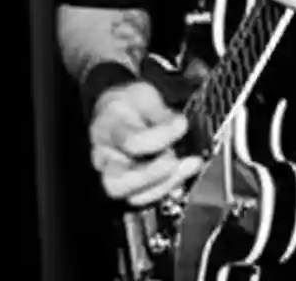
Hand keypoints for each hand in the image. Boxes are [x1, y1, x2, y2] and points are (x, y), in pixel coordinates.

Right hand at [89, 82, 202, 206]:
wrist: (117, 112)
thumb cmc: (129, 104)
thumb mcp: (142, 95)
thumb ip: (159, 112)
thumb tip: (179, 125)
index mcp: (106, 127)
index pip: (131, 141)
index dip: (161, 135)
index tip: (182, 124)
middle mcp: (104, 158)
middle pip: (116, 183)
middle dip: (151, 175)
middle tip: (174, 160)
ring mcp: (112, 177)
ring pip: (134, 198)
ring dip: (166, 183)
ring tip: (191, 163)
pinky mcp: (128, 189)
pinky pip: (147, 200)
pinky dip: (169, 188)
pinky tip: (186, 171)